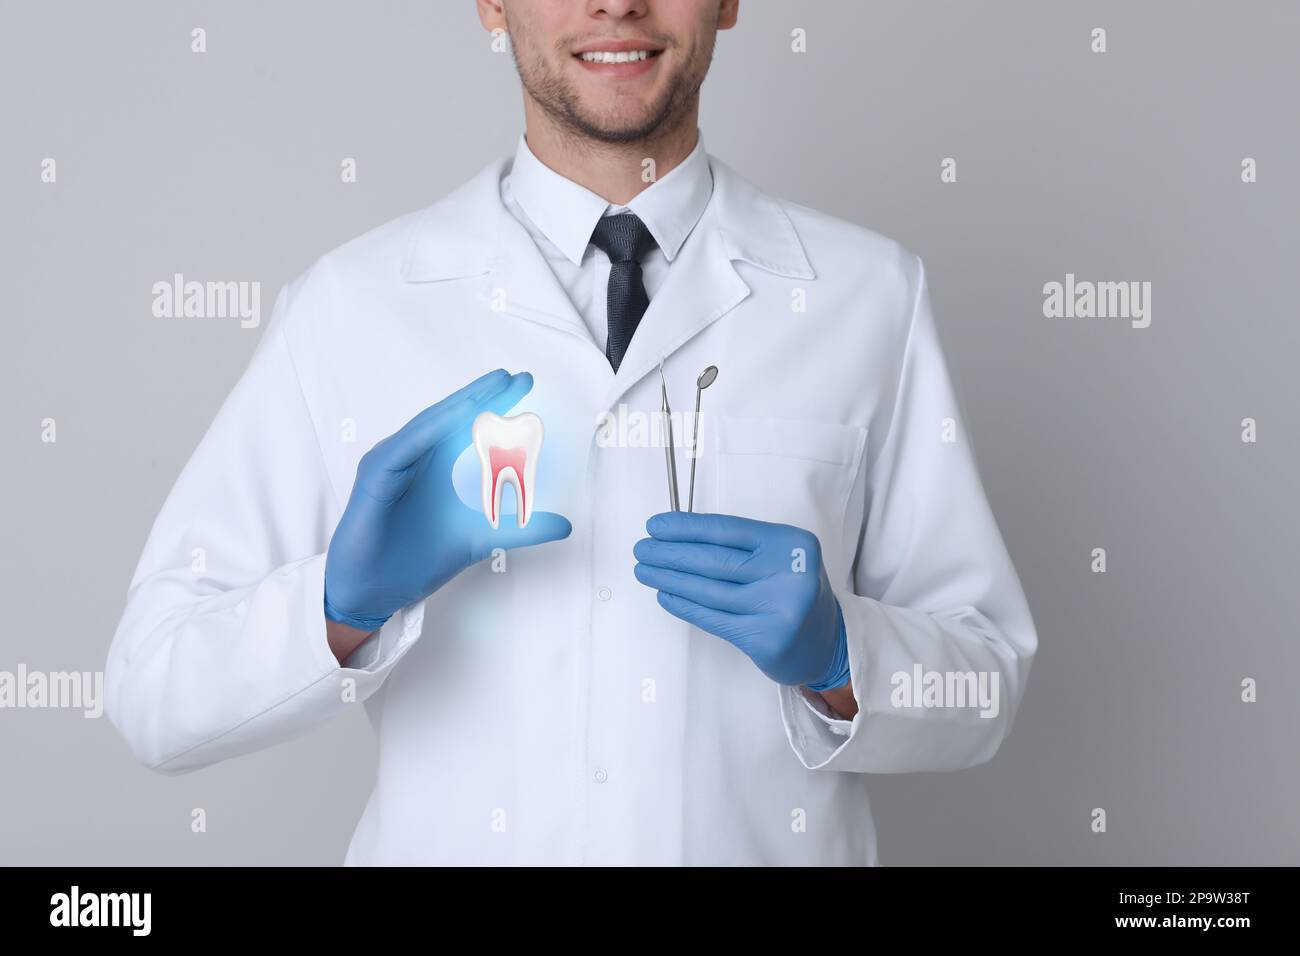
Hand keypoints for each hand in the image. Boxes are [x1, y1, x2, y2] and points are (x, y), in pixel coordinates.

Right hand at [324, 369, 571, 631]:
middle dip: (485, 396)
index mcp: (434, 467)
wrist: (372, 593)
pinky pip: (407, 445)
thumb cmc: (413, 563)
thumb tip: (565, 523)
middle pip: (452, 418)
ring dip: (462, 403)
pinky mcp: (375, 474)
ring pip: (431, 424)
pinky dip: (431, 429)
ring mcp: (391, 462)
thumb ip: (520, 529)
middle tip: (520, 377)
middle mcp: (413, 457)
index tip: (527, 388)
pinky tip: (455, 416)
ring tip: (495, 386)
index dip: (496, 406)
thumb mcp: (480, 540)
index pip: (468, 429)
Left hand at [633, 512, 849, 690]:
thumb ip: (741, 546)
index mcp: (792, 543)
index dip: (686, 527)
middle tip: (642, 548)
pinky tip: (665, 595)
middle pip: (714, 560)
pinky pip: (713, 618)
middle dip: (670, 553)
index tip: (657, 526)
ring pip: (709, 590)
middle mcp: (789, 574)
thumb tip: (678, 536)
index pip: (727, 530)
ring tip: (645, 570)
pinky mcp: (765, 640)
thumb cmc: (793, 591)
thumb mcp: (781, 556)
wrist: (827, 642)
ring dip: (669, 579)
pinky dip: (684, 605)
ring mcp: (779, 609)